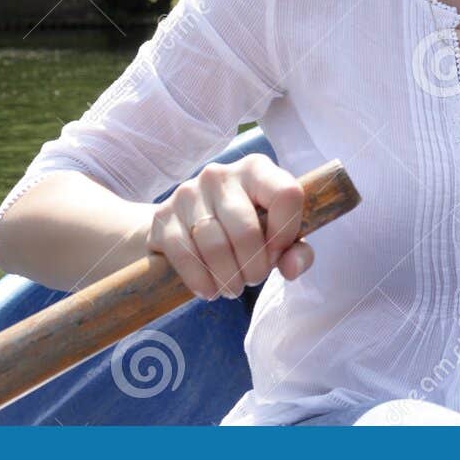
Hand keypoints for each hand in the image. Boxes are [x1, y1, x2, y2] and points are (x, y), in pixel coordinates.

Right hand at [148, 154, 313, 299]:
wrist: (186, 224)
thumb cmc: (244, 228)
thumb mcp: (277, 235)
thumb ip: (296, 251)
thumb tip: (292, 268)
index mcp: (257, 169)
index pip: (286, 194)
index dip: (286, 232)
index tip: (277, 252)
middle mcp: (221, 174)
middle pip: (246, 229)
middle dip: (254, 266)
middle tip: (253, 279)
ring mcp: (188, 192)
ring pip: (214, 245)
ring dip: (228, 278)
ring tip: (233, 288)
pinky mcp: (164, 216)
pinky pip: (184, 255)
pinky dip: (200, 280)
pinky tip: (209, 290)